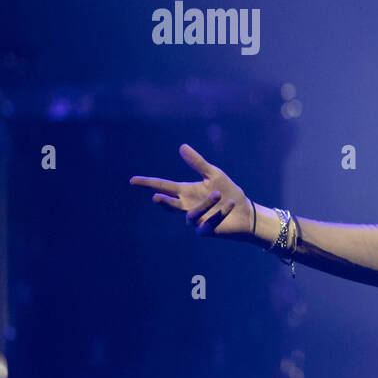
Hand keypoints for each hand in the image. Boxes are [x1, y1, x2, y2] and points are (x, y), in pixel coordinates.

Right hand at [129, 144, 254, 239]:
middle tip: (156, 197)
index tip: (132, 180)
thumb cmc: (228, 192)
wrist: (245, 211)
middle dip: (163, 202)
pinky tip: (230, 204)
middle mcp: (187, 206)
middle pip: (169, 205)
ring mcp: (196, 220)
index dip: (148, 183)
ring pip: (192, 214)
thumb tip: (182, 146)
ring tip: (218, 194)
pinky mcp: (207, 230)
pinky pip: (208, 223)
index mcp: (185, 192)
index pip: (163, 186)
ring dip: (205, 203)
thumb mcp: (214, 175)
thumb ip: (198, 163)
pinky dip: (219, 213)